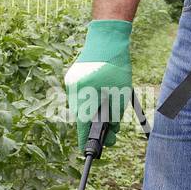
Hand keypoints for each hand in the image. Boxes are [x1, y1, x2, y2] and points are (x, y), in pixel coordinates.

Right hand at [64, 20, 132, 150]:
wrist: (106, 39)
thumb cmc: (115, 67)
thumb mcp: (120, 96)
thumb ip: (114, 116)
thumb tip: (110, 133)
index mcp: (82, 97)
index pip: (82, 125)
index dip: (86, 140)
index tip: (88, 151)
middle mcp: (72, 91)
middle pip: (81, 115)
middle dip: (94, 124)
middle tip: (108, 132)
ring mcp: (70, 82)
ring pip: (81, 104)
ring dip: (93, 110)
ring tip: (108, 109)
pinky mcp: (72, 76)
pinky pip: (80, 93)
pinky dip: (90, 98)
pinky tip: (100, 95)